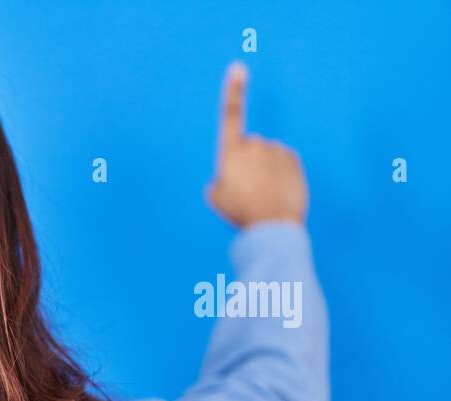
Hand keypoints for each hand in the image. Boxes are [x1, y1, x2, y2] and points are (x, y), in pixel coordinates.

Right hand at [205, 62, 307, 226]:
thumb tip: (227, 177)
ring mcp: (276, 150)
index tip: (238, 67)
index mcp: (231, 151)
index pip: (230, 115)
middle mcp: (255, 144)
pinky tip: (277, 193)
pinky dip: (279, 175)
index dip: (233, 90)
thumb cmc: (240, 212)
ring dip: (264, 171)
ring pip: (266, 156)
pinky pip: (282, 163)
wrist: (273, 224)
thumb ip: (219, 180)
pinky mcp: (293, 159)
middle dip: (247, 163)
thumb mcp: (216, 197)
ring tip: (263, 195)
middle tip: (246, 191)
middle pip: (248, 147)